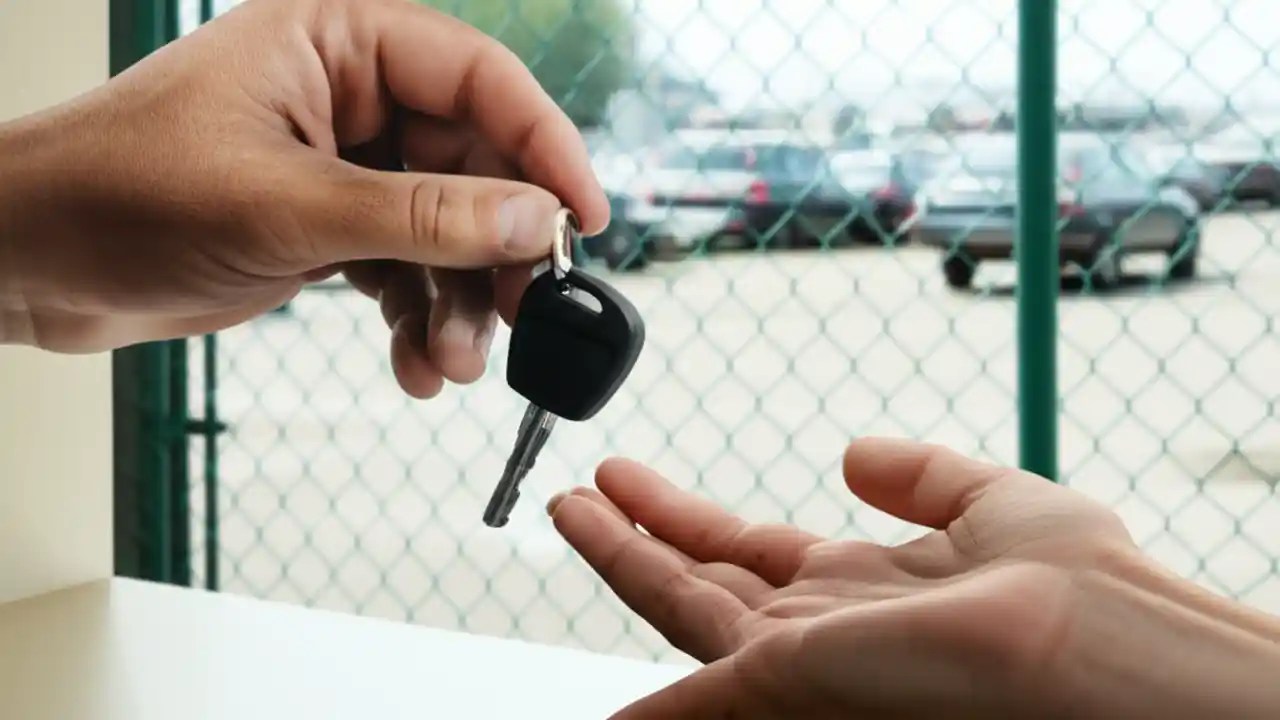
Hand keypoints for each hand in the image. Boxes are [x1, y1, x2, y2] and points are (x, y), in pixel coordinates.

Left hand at [0, 0, 605, 399]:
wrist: (29, 261)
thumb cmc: (120, 193)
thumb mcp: (285, 205)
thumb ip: (421, 215)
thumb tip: (533, 220)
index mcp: (337, 40)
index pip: (478, 76)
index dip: (543, 145)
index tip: (583, 218)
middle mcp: (347, 95)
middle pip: (473, 162)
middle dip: (495, 250)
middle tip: (523, 316)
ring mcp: (340, 164)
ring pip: (444, 227)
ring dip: (458, 302)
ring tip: (452, 364)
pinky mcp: (325, 224)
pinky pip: (404, 267)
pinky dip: (416, 318)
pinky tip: (416, 367)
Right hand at [550, 438, 1279, 718]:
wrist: (1097, 648)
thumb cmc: (1079, 585)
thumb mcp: (989, 500)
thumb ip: (919, 477)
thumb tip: (851, 454)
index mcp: (861, 587)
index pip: (751, 549)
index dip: (686, 515)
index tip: (631, 475)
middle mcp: (820, 628)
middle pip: (704, 577)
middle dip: (638, 535)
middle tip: (578, 492)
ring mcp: (798, 659)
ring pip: (686, 608)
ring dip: (624, 562)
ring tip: (567, 508)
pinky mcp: (784, 683)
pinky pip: (693, 700)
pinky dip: (651, 716)